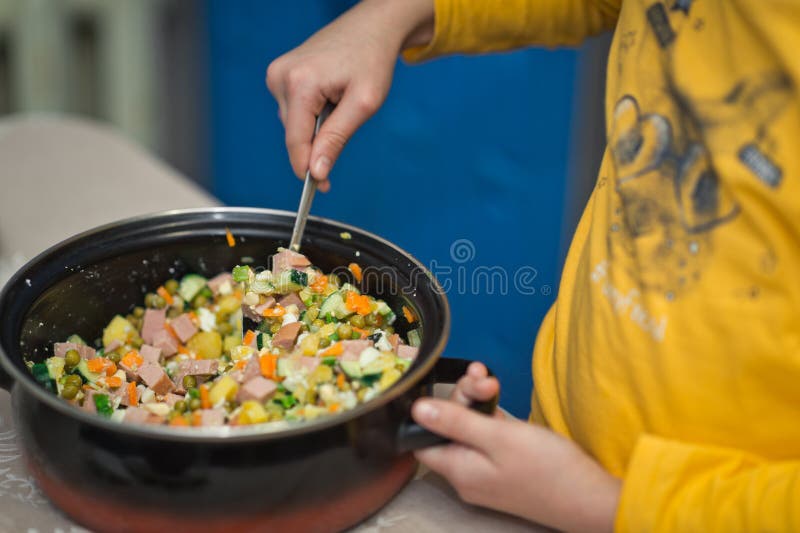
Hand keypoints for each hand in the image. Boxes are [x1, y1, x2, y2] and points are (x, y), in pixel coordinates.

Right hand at [266, 0, 433, 190]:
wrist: (371, 27)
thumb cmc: (371, 59)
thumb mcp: (363, 104)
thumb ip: (336, 139)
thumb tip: (316, 171)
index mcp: (299, 83)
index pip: (295, 141)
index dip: (307, 168)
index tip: (321, 187)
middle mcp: (281, 77)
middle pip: (294, 134)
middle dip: (317, 144)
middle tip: (346, 133)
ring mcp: (277, 74)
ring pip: (294, 124)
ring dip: (316, 127)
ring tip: (341, 104)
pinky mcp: (280, 74)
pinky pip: (294, 110)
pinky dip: (312, 114)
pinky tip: (330, 98)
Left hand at [412, 364, 620, 532]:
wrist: (591, 499)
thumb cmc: (547, 468)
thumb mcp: (498, 437)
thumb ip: (456, 422)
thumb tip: (417, 409)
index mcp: (458, 470)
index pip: (422, 437)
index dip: (433, 408)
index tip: (455, 385)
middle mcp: (466, 475)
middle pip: (449, 428)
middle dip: (464, 396)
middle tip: (485, 377)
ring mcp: (485, 474)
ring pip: (469, 430)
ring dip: (478, 402)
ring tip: (493, 382)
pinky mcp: (504, 470)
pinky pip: (487, 439)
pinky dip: (491, 417)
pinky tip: (499, 400)